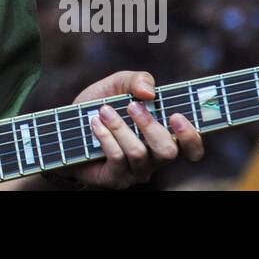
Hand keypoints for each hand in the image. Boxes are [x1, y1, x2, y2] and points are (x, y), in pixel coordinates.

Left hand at [62, 71, 203, 188]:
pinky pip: (117, 159)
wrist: (66, 127)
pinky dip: (105, 137)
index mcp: (164, 136)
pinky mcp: (116, 178)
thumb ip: (137, 80)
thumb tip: (149, 92)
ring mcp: (136, 171)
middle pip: (168, 152)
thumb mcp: (117, 85)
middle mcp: (155, 158)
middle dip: (150, 126)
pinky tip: (94, 123)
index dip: (191, 136)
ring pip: (139, 154)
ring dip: (120, 128)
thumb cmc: (100, 104)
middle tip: (132, 106)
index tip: (176, 116)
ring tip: (103, 110)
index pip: (192, 149)